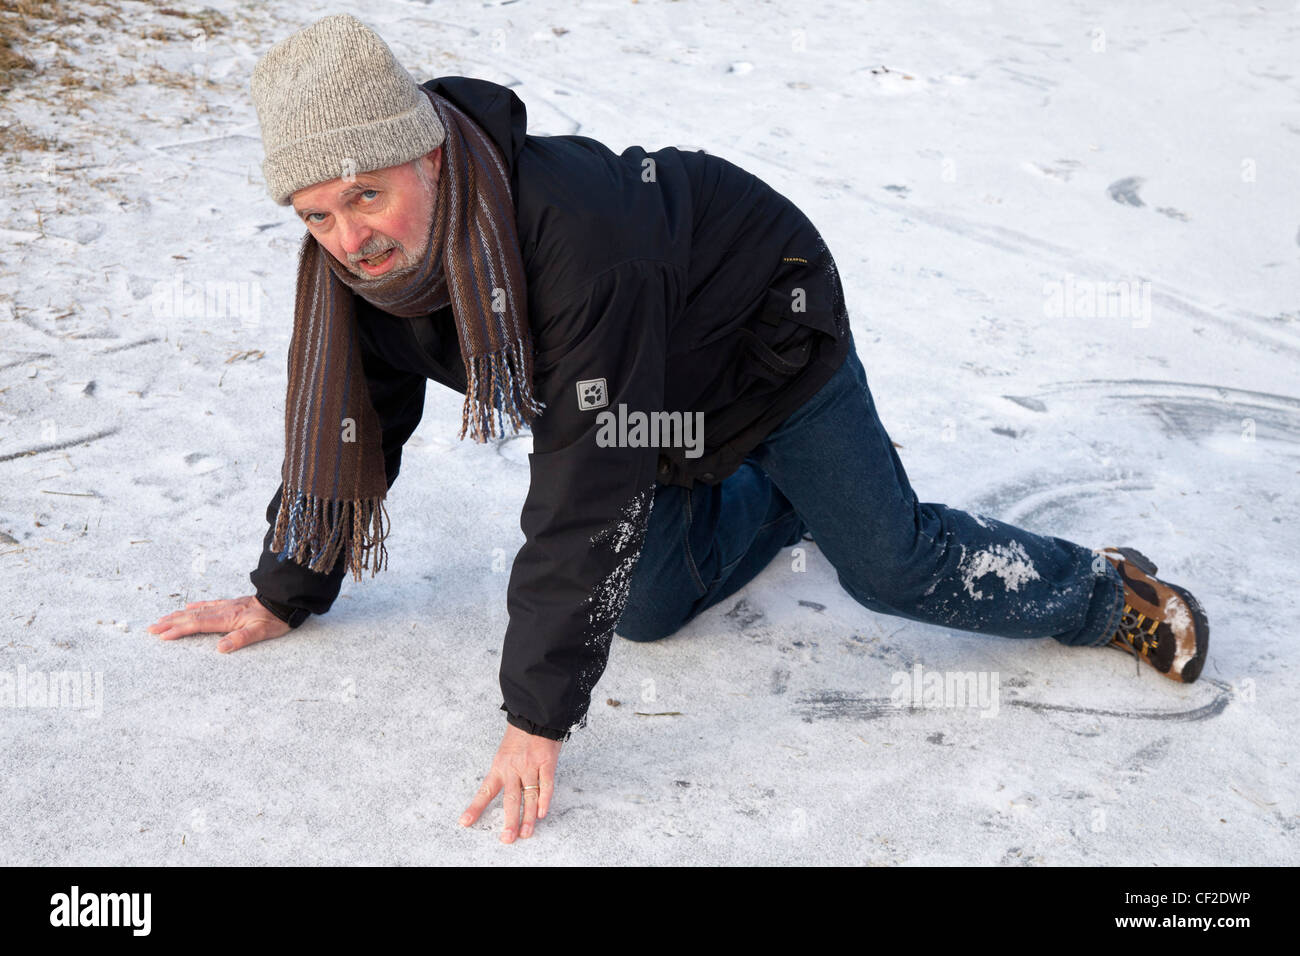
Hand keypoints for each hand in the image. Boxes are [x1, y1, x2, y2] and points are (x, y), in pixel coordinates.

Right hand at [147, 595, 292, 651]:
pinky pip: (208, 604)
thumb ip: (241, 639)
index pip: (197, 625)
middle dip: (170, 623)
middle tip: (151, 629)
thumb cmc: (275, 618)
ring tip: (162, 619)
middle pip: (191, 617)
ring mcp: (227, 605)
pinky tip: (188, 607)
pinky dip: (195, 606)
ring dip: (178, 615)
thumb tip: (219, 648)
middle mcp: (224, 610)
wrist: (285, 599)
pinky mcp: (232, 603)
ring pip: (196, 610)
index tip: (162, 636)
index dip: (179, 630)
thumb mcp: (262, 632)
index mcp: (228, 618)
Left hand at [460, 722, 561, 842]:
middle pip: (511, 799)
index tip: (464, 822)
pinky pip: (546, 784)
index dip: (475, 808)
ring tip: (525, 833)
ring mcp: (530, 765)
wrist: (535, 713)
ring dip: (528, 817)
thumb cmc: (521, 734)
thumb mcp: (506, 752)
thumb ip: (506, 772)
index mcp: (499, 766)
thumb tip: (507, 793)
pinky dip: (544, 799)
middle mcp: (513, 768)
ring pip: (529, 795)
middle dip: (509, 821)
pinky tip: (542, 813)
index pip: (485, 791)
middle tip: (507, 839)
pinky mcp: (547, 761)